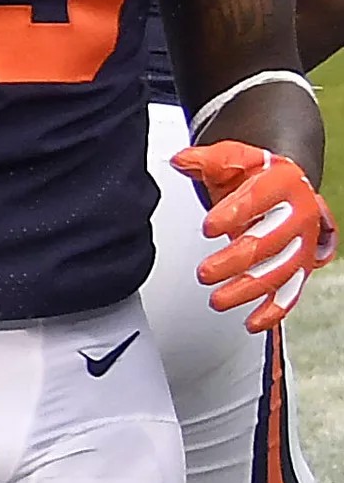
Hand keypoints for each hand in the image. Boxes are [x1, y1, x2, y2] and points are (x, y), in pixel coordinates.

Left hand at [173, 142, 337, 331]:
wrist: (284, 185)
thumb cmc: (255, 175)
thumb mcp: (232, 160)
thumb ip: (207, 161)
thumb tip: (181, 161)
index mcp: (283, 183)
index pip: (259, 200)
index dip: (234, 214)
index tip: (208, 226)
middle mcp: (300, 216)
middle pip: (269, 243)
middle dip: (235, 261)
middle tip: (205, 273)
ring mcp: (302, 245)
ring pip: (279, 273)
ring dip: (247, 290)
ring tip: (217, 300)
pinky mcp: (299, 268)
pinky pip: (290, 293)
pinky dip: (273, 311)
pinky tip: (251, 322)